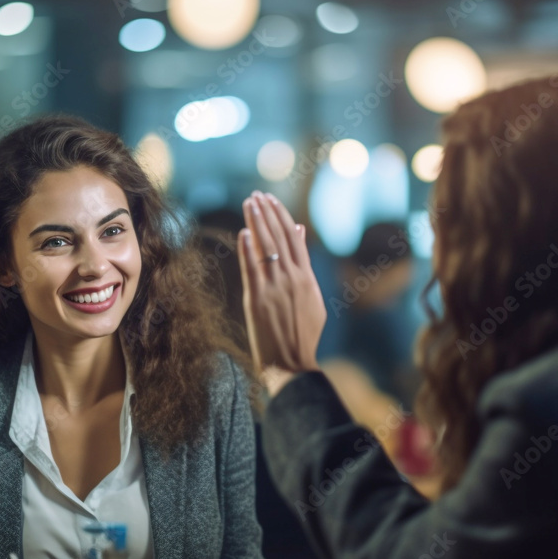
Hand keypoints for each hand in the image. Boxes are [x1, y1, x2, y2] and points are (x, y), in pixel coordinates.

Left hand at [238, 192, 326, 393]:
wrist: (292, 363)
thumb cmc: (303, 334)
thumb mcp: (313, 298)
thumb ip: (306, 266)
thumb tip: (300, 233)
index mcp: (308, 278)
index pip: (293, 238)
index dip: (281, 216)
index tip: (271, 200)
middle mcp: (293, 279)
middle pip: (279, 237)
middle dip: (267, 213)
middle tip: (257, 194)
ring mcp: (275, 288)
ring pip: (266, 247)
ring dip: (257, 223)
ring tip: (249, 203)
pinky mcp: (258, 299)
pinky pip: (252, 269)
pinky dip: (248, 250)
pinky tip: (244, 232)